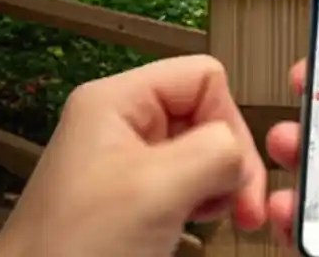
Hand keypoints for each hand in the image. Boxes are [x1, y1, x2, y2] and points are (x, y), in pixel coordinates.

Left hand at [0, 55, 266, 256]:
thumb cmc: (76, 250)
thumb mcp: (159, 187)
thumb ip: (217, 151)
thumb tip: (241, 155)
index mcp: (116, 102)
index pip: (204, 78)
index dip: (228, 120)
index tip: (235, 173)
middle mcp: (121, 123)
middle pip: (207, 114)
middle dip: (230, 159)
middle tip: (241, 207)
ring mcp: (127, 162)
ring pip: (203, 151)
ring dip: (219, 184)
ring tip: (211, 216)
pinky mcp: (133, 196)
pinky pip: (187, 181)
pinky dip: (203, 201)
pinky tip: (195, 223)